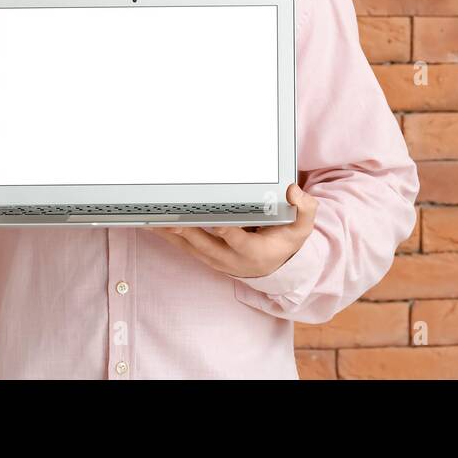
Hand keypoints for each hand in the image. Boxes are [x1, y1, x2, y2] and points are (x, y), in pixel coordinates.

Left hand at [148, 182, 318, 278]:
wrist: (273, 266)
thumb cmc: (285, 242)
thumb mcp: (302, 229)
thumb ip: (304, 209)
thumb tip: (293, 191)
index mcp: (254, 252)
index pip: (237, 239)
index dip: (224, 229)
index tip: (212, 218)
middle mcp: (231, 259)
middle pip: (205, 243)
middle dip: (188, 229)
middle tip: (171, 214)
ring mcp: (215, 259)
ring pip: (189, 245)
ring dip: (171, 233)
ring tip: (152, 216)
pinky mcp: (204, 256)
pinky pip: (183, 246)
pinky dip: (168, 235)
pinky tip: (153, 223)